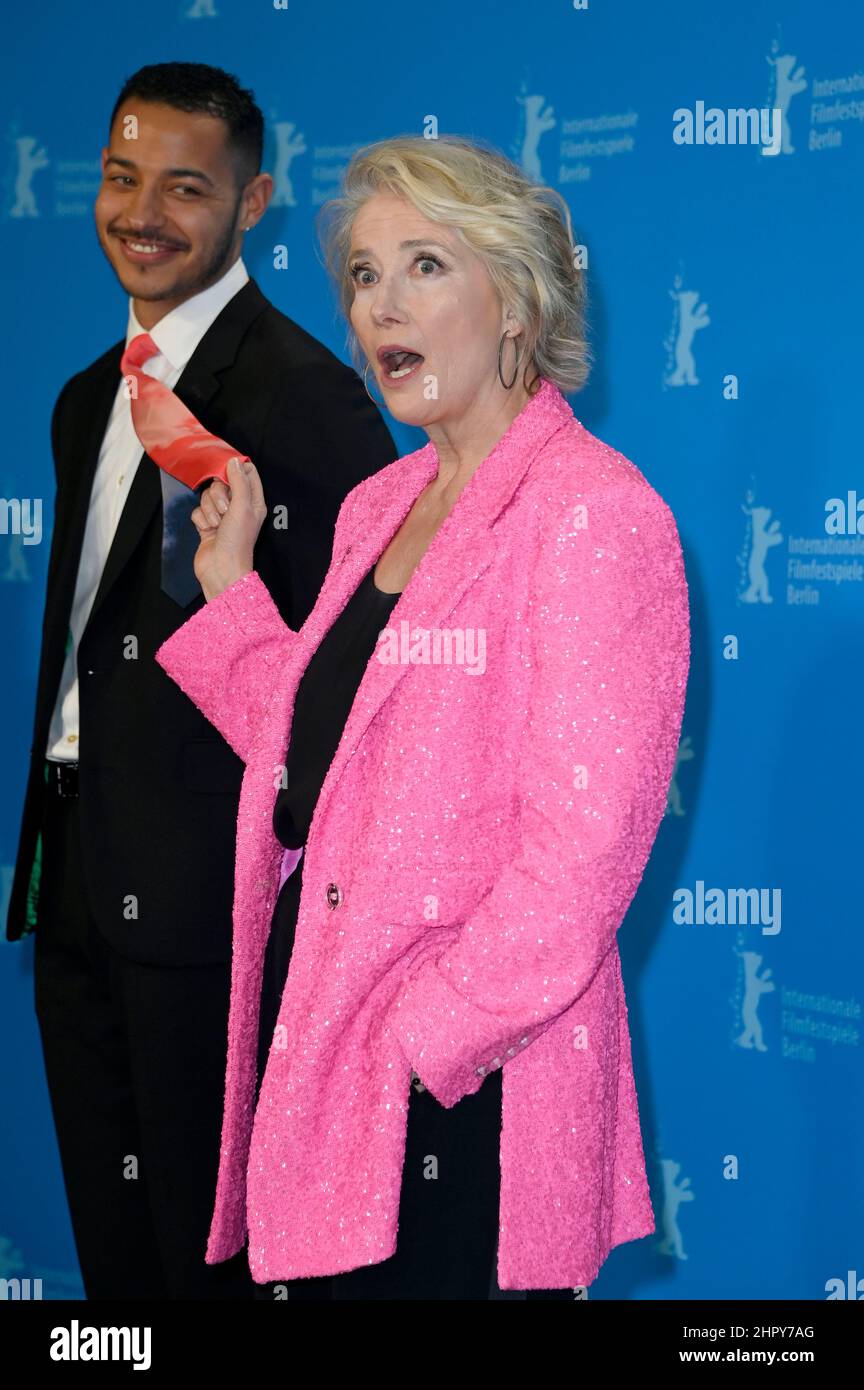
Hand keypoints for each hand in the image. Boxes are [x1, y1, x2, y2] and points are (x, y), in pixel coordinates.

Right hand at [191, 457, 267, 600]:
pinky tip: (207, 530)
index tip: (227, 475)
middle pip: (222, 483)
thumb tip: (234, 461)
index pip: (247, 473)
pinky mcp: (207, 524)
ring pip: (207, 496)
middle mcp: (238, 507)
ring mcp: (222, 516)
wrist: (221, 569)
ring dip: (209, 510)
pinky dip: (201, 519)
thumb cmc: (237, 541)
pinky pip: (197, 510)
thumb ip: (239, 481)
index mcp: (253, 501)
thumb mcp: (243, 506)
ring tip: (217, 524)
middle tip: (225, 511)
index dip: (236, 470)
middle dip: (218, 496)